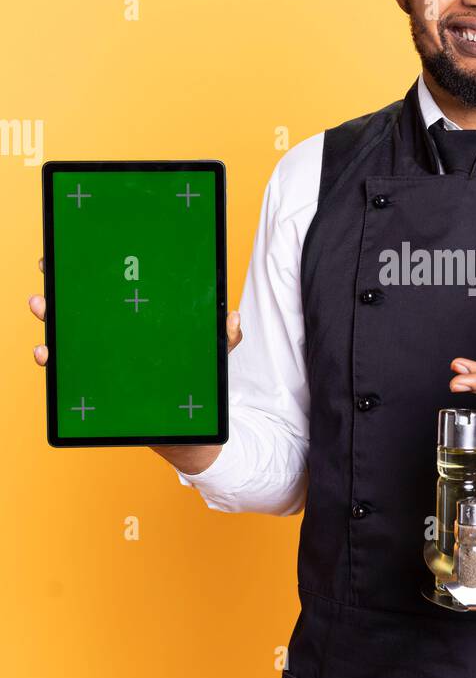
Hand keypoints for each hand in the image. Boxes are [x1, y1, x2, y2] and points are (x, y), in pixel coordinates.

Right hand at [29, 255, 242, 471]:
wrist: (189, 430)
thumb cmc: (194, 384)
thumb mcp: (212, 356)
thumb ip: (225, 338)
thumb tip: (232, 317)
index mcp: (140, 320)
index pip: (113, 287)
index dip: (94, 267)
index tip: (78, 248)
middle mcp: (114, 335)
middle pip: (82, 305)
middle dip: (62, 285)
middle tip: (49, 269)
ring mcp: (101, 359)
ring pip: (67, 333)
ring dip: (49, 317)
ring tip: (41, 305)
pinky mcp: (94, 385)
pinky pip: (65, 371)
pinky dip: (52, 360)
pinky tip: (47, 353)